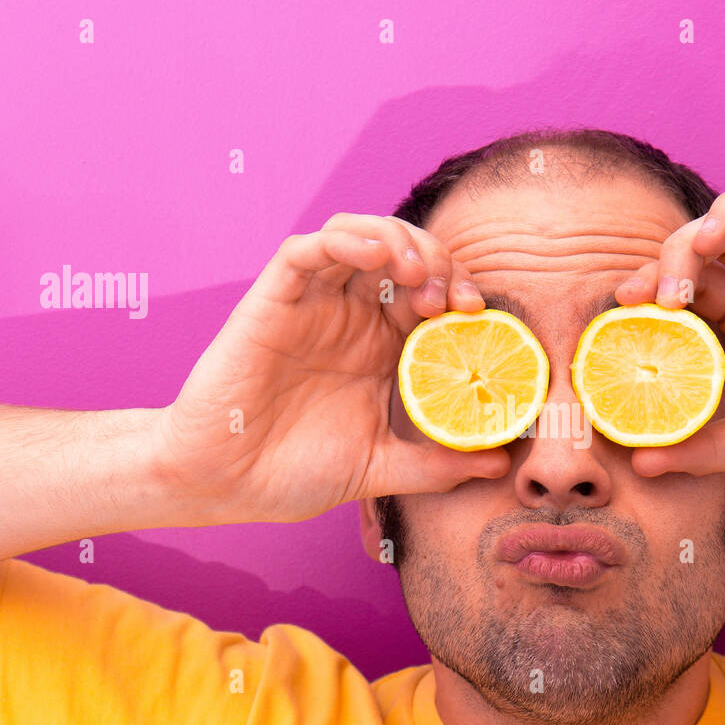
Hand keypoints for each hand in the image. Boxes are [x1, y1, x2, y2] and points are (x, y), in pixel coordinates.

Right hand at [152, 214, 509, 522]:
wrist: (223, 485)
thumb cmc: (293, 473)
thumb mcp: (381, 469)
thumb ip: (439, 464)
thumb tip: (501, 461)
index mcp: (380, 347)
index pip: (431, 294)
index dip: (460, 290)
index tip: (478, 315)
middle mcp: (351, 317)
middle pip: (404, 256)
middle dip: (439, 261)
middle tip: (452, 296)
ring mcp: (312, 305)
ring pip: (359, 238)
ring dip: (396, 239)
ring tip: (418, 271)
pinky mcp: (272, 301)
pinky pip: (307, 251)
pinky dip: (343, 240)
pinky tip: (374, 255)